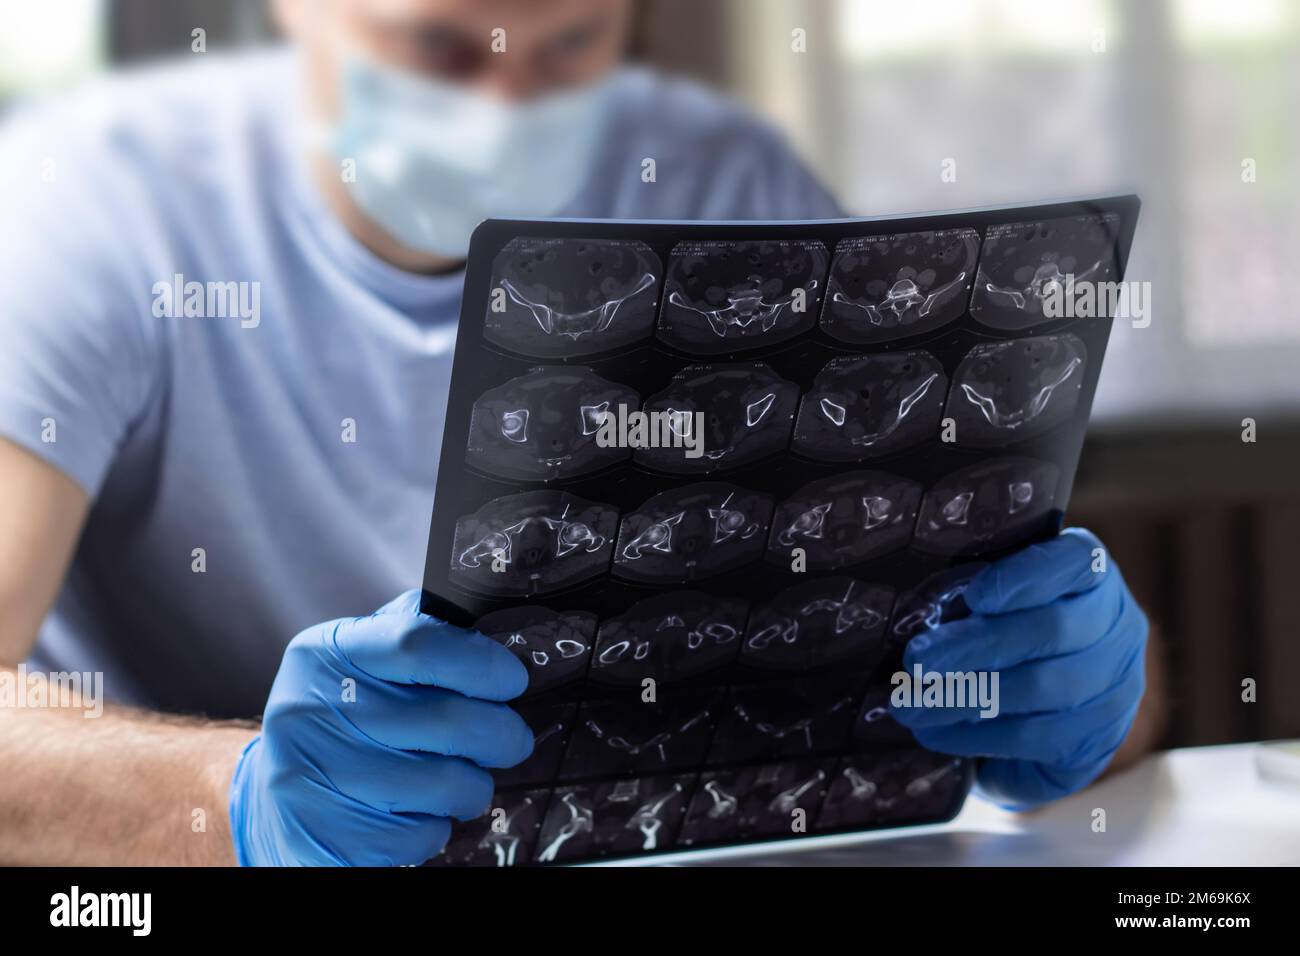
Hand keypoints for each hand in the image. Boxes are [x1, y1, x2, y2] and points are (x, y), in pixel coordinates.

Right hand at [228, 590, 532, 865]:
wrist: (275, 796)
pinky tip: (420, 813)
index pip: (419, 643)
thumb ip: (414, 635)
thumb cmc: (340, 719)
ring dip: (473, 786)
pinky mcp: (323, 837)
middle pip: (447, 718)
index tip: (512, 679)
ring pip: (444, 783)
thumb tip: (490, 630)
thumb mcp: (360, 661)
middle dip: (501, 733)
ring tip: (465, 781)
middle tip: (512, 739)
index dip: (482, 663)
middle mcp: (309, 710)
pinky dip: (435, 827)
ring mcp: (311, 777)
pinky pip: (419, 835)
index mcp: (324, 654)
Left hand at [890, 528, 1147, 809]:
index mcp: (1092, 576)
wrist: (1035, 719)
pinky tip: (935, 733)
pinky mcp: (1099, 739)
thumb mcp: (992, 604)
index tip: (974, 595)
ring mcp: (1117, 686)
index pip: (1074, 563)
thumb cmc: (1002, 638)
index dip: (1026, 577)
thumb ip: (971, 597)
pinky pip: (1035, 736)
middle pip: (1052, 630)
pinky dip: (977, 736)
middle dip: (975, 646)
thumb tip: (915, 612)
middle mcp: (1119, 626)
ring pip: (1043, 689)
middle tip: (917, 660)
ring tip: (911, 704)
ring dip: (966, 697)